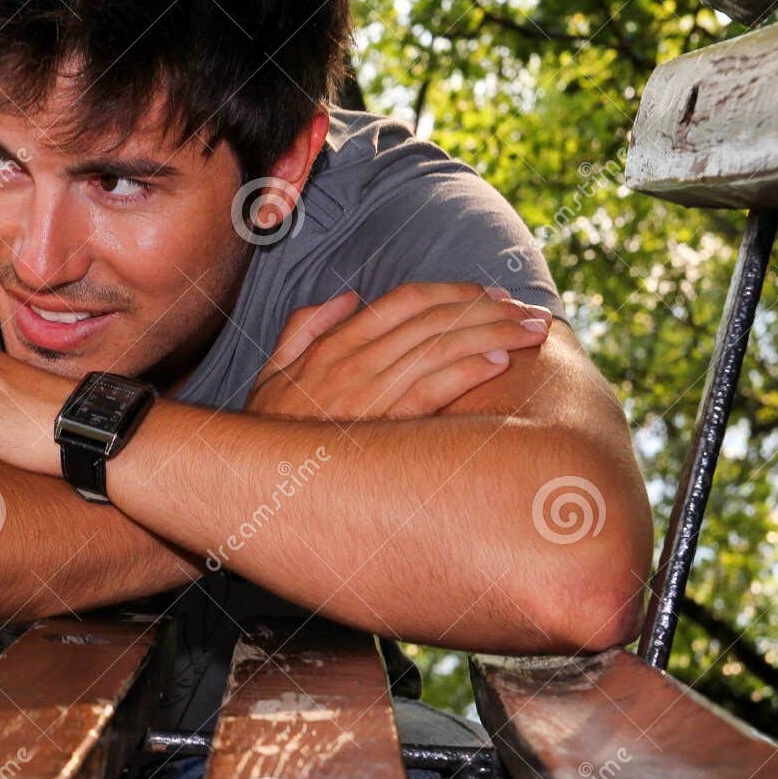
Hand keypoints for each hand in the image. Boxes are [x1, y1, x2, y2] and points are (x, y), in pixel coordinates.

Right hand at [245, 282, 554, 420]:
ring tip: (534, 333)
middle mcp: (351, 362)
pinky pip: (430, 390)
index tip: (492, 297)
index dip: (454, 293)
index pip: (404, 301)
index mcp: (331, 345)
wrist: (244, 485)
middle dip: (489, 310)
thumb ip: (304, 329)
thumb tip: (347, 297)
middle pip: (433, 319)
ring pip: (440, 347)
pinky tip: (500, 362)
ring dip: (494, 333)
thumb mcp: (271, 375)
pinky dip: (467, 370)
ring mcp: (363, 394)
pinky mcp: (376, 429)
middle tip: (532, 313)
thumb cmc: (265, 435)